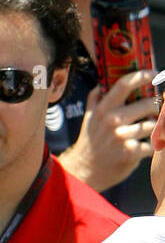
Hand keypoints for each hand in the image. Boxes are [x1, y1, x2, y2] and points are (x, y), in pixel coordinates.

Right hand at [59, 69, 157, 190]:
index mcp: (103, 108)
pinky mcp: (132, 152)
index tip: (153, 73)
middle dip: (156, 105)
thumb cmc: (90, 141)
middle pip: (147, 104)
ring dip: (155, 126)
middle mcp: (112, 120)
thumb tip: (104, 81)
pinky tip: (146, 144)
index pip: (123, 85)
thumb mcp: (89, 117)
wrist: (85, 169)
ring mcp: (122, 137)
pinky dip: (154, 144)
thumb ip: (96, 98)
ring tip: (150, 128)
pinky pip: (153, 143)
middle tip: (156, 108)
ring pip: (153, 124)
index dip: (141, 76)